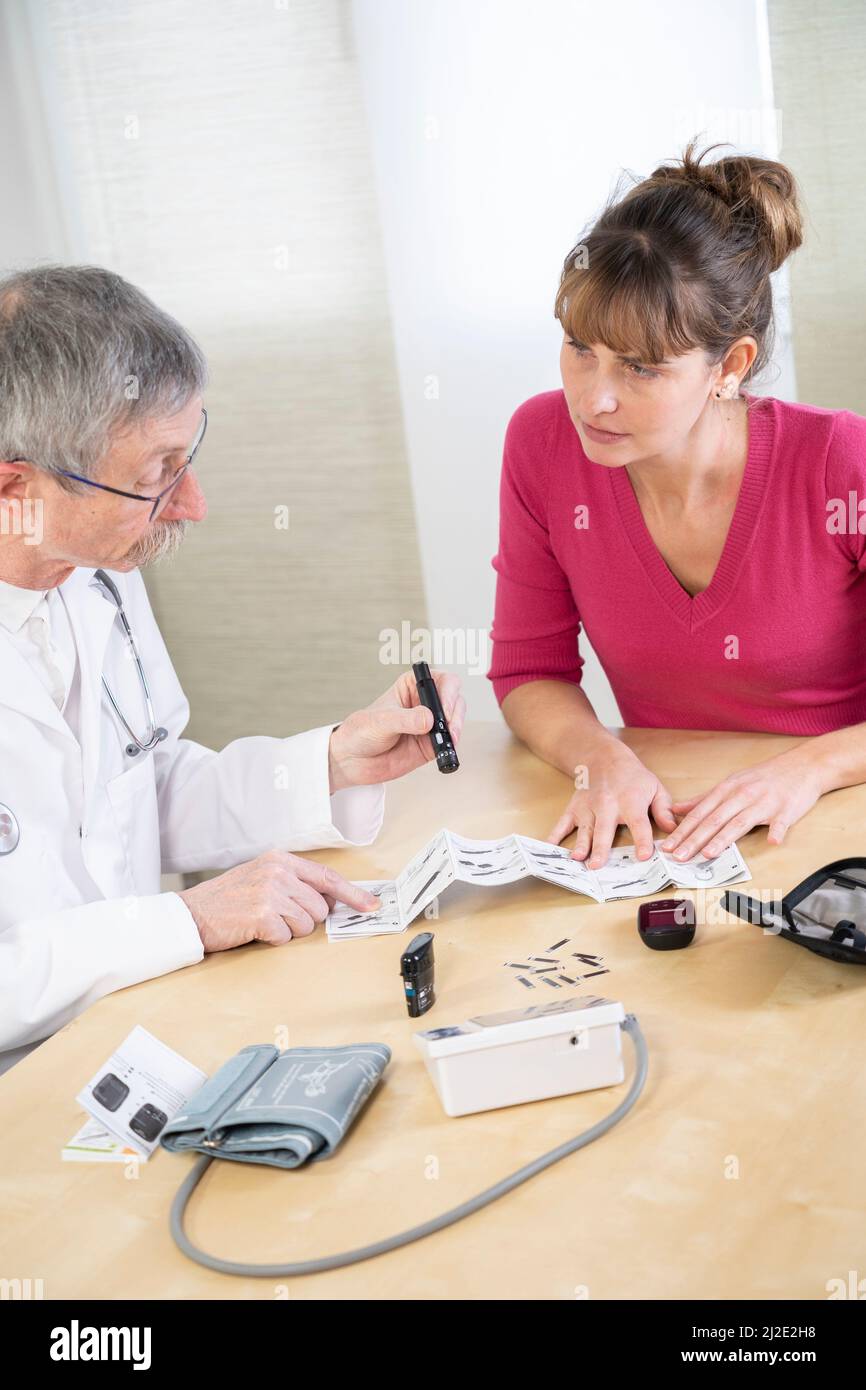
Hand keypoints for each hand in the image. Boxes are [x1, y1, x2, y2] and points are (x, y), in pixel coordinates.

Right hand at [177, 849, 380, 951]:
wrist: (191, 914)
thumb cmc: (227, 900)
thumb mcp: (261, 878)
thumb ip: (294, 883)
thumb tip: (331, 901)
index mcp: (280, 860)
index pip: (327, 877)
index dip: (353, 894)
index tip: (372, 905)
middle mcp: (278, 872)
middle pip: (320, 908)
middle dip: (304, 920)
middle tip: (276, 917)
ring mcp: (270, 892)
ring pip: (307, 925)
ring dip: (288, 931)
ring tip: (263, 922)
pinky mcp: (262, 915)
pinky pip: (286, 937)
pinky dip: (273, 939)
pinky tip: (254, 930)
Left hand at [328, 669, 465, 789]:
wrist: (352, 760)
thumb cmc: (361, 731)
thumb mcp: (380, 721)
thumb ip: (405, 719)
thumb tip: (429, 719)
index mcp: (412, 687)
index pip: (441, 680)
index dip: (448, 691)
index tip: (443, 708)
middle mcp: (424, 703)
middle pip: (454, 698)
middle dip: (455, 712)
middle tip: (448, 726)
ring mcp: (430, 724)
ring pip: (456, 720)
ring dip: (456, 728)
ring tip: (448, 739)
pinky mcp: (432, 744)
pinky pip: (449, 742)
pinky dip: (451, 745)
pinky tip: (446, 749)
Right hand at [546, 738, 678, 867]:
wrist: (603, 758)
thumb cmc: (633, 777)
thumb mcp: (655, 788)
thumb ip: (664, 810)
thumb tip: (674, 830)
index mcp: (630, 802)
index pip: (639, 824)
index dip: (642, 840)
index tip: (644, 856)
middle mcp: (607, 806)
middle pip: (604, 829)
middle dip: (601, 848)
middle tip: (597, 865)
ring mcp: (588, 808)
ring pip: (584, 829)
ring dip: (580, 844)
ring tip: (577, 859)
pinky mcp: (574, 809)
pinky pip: (562, 823)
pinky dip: (554, 836)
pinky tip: (548, 848)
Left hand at [658, 747, 825, 860]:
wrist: (803, 765)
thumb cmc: (765, 777)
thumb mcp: (731, 783)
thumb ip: (704, 799)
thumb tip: (676, 809)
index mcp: (727, 790)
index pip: (699, 813)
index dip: (682, 831)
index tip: (667, 847)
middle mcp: (742, 795)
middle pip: (714, 820)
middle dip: (694, 839)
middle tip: (678, 856)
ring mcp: (764, 802)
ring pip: (740, 822)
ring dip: (724, 838)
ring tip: (708, 853)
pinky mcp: (786, 809)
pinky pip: (781, 822)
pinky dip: (777, 831)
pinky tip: (772, 841)